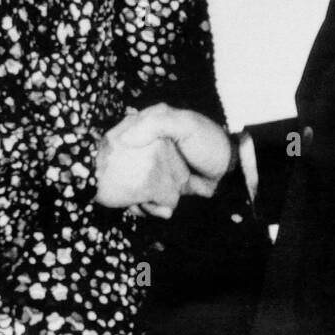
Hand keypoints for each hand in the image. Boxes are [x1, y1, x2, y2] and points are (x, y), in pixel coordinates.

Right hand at [107, 103, 235, 199]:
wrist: (230, 172)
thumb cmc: (209, 143)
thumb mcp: (186, 125)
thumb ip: (156, 125)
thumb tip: (124, 138)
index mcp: (150, 124)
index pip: (118, 134)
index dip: (108, 150)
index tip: (104, 166)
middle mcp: (147, 145)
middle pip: (119, 164)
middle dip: (119, 182)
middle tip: (128, 193)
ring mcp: (153, 167)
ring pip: (129, 185)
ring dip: (137, 199)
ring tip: (153, 205)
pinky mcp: (159, 185)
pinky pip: (144, 197)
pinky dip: (149, 207)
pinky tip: (163, 210)